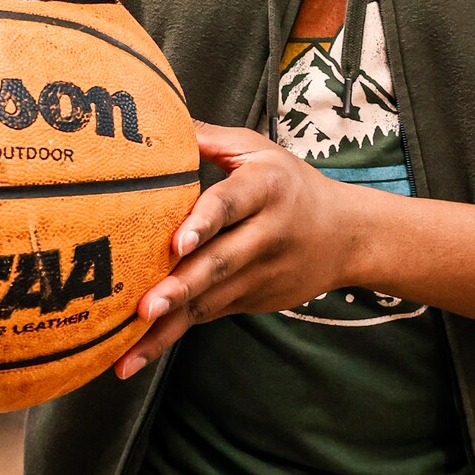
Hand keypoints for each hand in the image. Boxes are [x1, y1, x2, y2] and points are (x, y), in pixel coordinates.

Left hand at [116, 122, 361, 377]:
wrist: (347, 235)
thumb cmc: (291, 185)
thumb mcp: (259, 151)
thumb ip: (211, 139)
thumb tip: (158, 118)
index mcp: (265, 188)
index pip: (230, 204)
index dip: (203, 222)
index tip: (177, 243)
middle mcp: (266, 234)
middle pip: (219, 263)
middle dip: (181, 287)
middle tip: (144, 308)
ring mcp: (261, 275)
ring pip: (209, 300)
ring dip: (168, 328)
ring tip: (127, 353)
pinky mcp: (253, 301)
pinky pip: (208, 315)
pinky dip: (172, 334)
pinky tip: (136, 355)